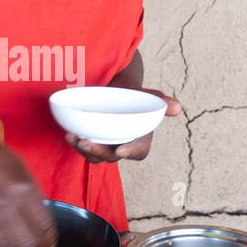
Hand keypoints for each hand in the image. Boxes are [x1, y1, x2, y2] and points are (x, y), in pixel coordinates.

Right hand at [0, 120, 57, 246]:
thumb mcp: (21, 170)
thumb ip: (31, 196)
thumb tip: (39, 223)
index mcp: (23, 189)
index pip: (44, 226)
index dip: (48, 240)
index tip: (48, 244)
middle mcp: (4, 204)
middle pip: (26, 242)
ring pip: (4, 245)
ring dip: (11, 245)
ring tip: (11, 238)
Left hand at [65, 89, 181, 162]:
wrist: (118, 91)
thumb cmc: (135, 96)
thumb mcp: (148, 96)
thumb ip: (160, 101)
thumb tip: (177, 108)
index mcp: (140, 139)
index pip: (139, 151)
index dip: (131, 152)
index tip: (120, 150)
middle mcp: (123, 145)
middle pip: (112, 156)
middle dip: (99, 152)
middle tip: (86, 142)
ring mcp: (107, 145)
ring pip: (96, 156)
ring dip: (84, 150)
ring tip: (74, 138)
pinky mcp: (93, 140)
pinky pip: (85, 148)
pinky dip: (76, 143)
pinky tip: (69, 134)